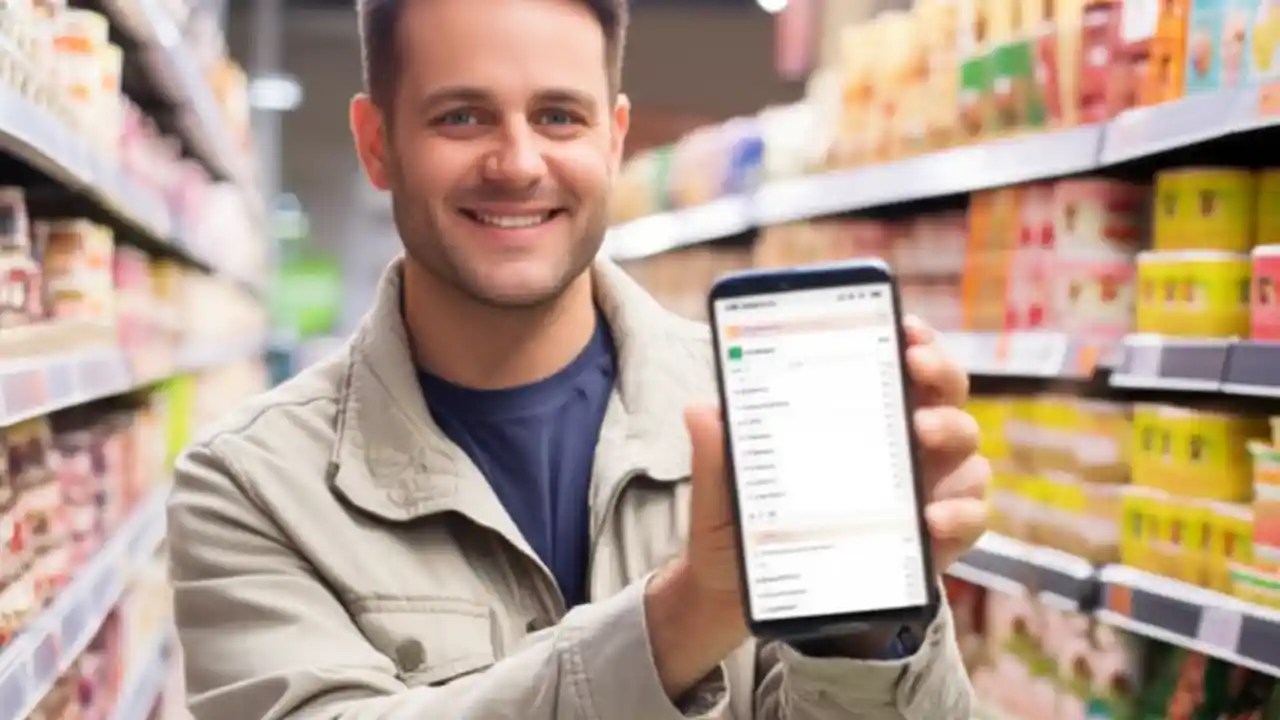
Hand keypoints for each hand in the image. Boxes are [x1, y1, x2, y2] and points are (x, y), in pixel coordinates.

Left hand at [646, 316, 989, 696]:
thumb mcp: (720, 489)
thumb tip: (702, 410)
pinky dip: (961, 513)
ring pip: (966, 450)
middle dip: (940, 371)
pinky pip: (969, 519)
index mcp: (858, 418)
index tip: (905, 327)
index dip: (913, 339)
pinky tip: (932, 518)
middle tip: (915, 370)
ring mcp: (923, 492)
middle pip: (945, 395)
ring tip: (920, 434)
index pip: (900, 366)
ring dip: (953, 431)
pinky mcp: (932, 543)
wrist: (737, 597)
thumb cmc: (738, 525)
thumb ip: (717, 453)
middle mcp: (901, 447)